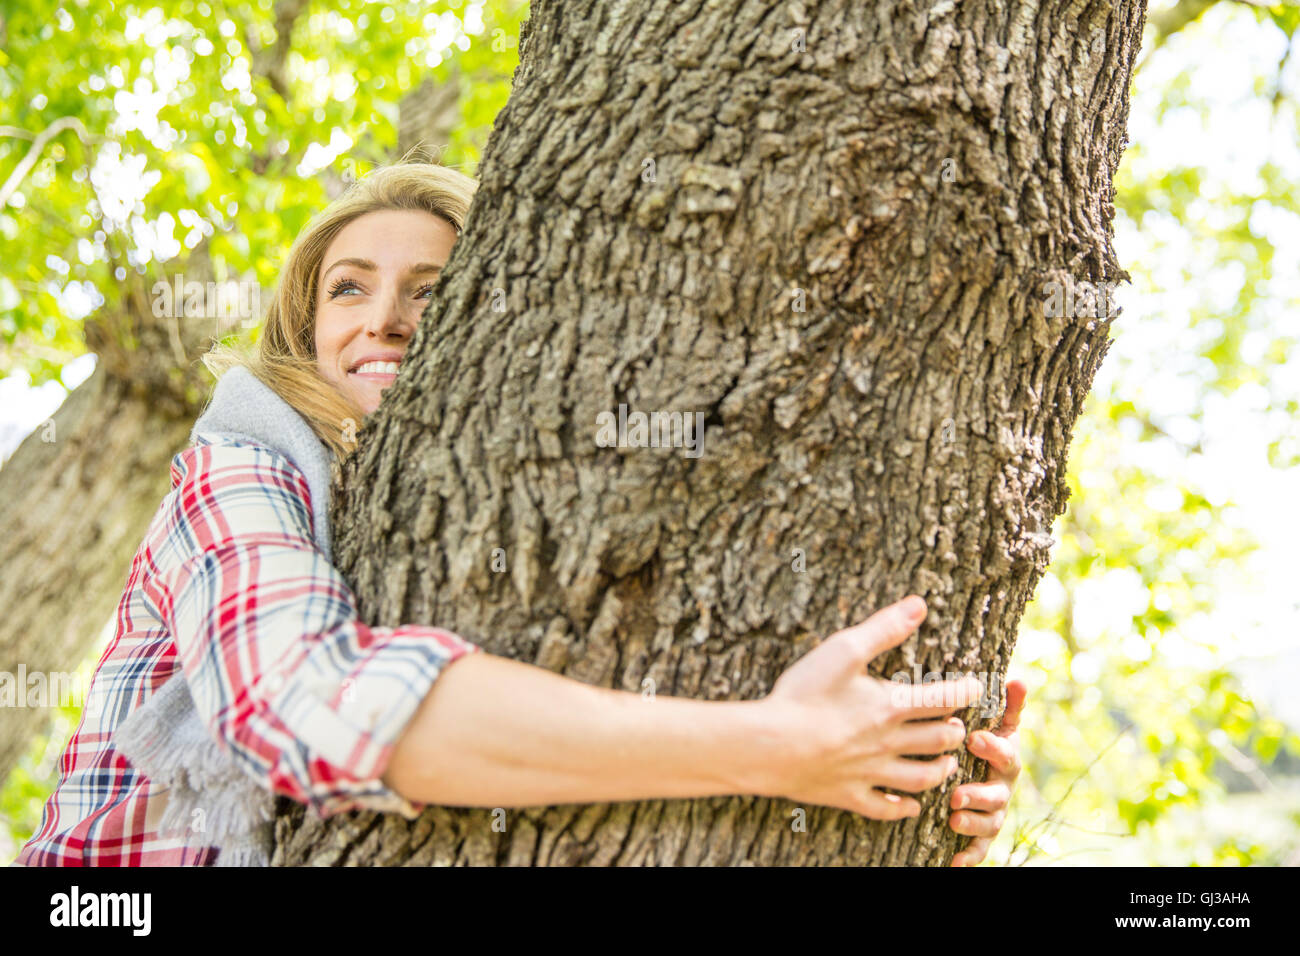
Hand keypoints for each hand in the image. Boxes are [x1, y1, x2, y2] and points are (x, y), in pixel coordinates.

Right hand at [765, 595, 982, 820]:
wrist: (771, 745)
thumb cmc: (804, 694)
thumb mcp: (843, 650)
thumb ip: (883, 628)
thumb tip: (919, 605)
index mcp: (890, 706)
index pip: (943, 699)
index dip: (966, 691)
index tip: (977, 687)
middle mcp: (889, 742)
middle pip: (938, 740)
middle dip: (955, 732)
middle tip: (959, 727)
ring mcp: (871, 773)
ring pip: (921, 778)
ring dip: (941, 771)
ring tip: (949, 765)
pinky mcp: (849, 795)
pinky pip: (886, 809)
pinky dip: (904, 809)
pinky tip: (912, 808)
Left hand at [949, 678, 1025, 865]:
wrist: (984, 769)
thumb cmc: (986, 741)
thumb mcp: (997, 722)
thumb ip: (1007, 705)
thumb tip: (1018, 679)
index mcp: (1005, 758)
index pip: (1005, 754)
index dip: (992, 747)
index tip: (973, 738)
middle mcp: (1003, 787)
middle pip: (997, 794)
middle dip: (979, 795)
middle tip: (957, 795)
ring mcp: (994, 812)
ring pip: (989, 822)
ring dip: (973, 823)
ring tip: (953, 820)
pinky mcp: (982, 833)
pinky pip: (979, 849)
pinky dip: (969, 856)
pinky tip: (954, 862)